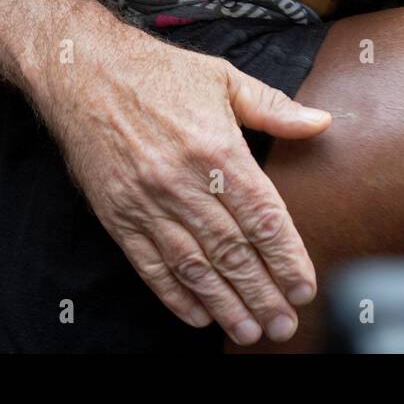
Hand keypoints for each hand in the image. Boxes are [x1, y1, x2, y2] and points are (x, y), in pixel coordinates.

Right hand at [44, 37, 330, 344]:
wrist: (82, 72)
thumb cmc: (158, 73)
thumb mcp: (223, 78)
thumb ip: (273, 107)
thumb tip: (321, 121)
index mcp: (216, 150)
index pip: (261, 217)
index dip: (286, 257)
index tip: (303, 287)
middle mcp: (183, 182)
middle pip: (232, 252)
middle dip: (262, 294)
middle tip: (283, 326)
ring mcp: (147, 203)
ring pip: (194, 267)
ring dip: (225, 304)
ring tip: (249, 331)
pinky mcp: (117, 214)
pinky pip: (149, 265)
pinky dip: (174, 295)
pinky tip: (197, 315)